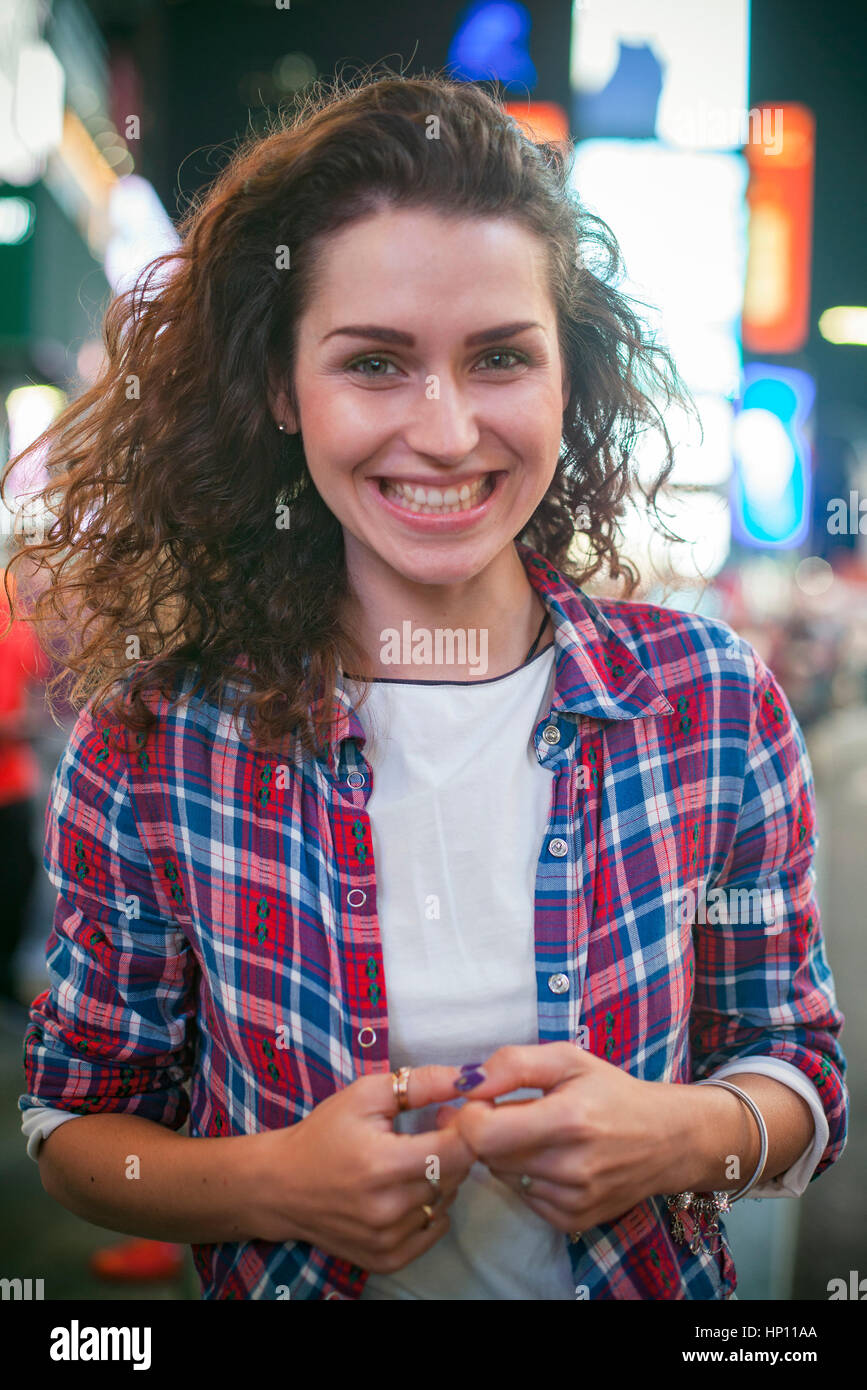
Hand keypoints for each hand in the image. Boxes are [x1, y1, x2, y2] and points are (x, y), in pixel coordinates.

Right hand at [252, 1065, 474, 1273]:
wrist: (280, 1185)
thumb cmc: (324, 1133)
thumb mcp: (366, 1094)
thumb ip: (422, 1083)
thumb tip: (468, 1078)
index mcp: (383, 1164)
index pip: (459, 1150)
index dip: (465, 1127)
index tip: (452, 1115)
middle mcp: (387, 1209)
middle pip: (455, 1176)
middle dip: (452, 1149)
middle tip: (429, 1133)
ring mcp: (387, 1239)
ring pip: (446, 1202)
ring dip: (440, 1179)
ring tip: (412, 1162)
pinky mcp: (386, 1259)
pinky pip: (433, 1230)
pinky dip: (429, 1209)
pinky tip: (405, 1191)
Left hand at [434, 1043, 687, 1233]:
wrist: (667, 1139)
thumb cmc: (612, 1092)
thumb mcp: (568, 1059)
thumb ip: (513, 1064)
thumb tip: (467, 1081)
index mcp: (568, 1119)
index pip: (482, 1133)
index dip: (469, 1114)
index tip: (481, 1099)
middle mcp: (570, 1167)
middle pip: (487, 1156)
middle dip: (485, 1130)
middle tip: (505, 1111)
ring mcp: (572, 1200)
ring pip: (502, 1176)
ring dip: (504, 1153)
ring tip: (533, 1132)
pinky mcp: (572, 1220)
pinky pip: (523, 1196)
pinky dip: (525, 1176)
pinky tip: (550, 1158)